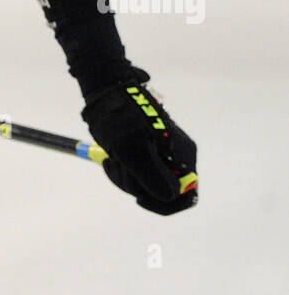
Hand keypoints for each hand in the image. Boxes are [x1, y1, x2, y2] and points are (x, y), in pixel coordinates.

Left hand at [83, 74, 197, 214]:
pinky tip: (112, 160)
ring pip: (148, 183)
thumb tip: (169, 198)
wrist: (107, 90)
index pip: (187, 195)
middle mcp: (178, 156)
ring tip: (112, 159)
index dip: (165, 204)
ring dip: (127, 178)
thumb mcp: (132, 149)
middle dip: (138, 187)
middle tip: (117, 168)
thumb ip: (152, 176)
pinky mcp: (149, 150)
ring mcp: (163, 153)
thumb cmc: (120, 118)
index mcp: (183, 155)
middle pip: (164, 191)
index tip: (139, 198)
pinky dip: (125, 172)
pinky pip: (140, 173)